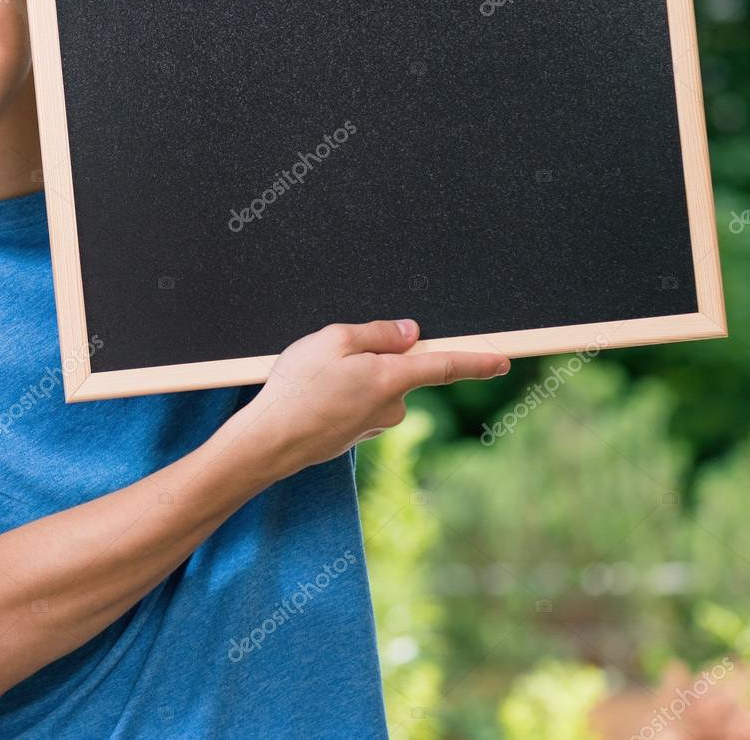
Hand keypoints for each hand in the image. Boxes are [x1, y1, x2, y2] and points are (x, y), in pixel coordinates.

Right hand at [243, 318, 508, 477]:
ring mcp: (374, 426)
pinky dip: (339, 395)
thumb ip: (377, 332)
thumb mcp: (333, 339)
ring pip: (373, 387)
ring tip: (312, 378)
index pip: (445, 366)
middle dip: (371, 357)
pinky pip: (356, 403)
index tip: (503, 361)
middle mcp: (392, 407)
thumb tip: (410, 333)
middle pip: (397, 370)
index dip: (477, 361)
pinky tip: (312, 396)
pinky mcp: (355, 436)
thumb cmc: (298, 387)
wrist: (270, 441)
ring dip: (351, 377)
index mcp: (393, 378)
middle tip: (328, 356)